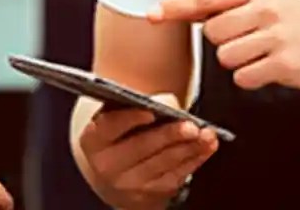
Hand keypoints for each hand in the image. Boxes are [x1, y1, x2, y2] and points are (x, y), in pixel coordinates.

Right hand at [78, 93, 219, 209]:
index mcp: (93, 141)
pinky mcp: (151, 196)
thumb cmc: (119, 136)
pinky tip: (206, 146)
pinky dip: (194, 159)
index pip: (109, 127)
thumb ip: (134, 106)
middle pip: (141, 147)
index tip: (150, 111)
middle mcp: (108, 167)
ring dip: (188, 147)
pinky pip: (176, 176)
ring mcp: (129, 185)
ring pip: (163, 163)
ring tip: (205, 133)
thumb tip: (167, 103)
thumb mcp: (116, 118)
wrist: (115, 174)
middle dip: (169, 135)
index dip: (129, 119)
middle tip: (190, 126)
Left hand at [148, 0, 299, 91]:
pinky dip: (252, 78)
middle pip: (213, 32)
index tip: (153, 13)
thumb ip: (232, 3)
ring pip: (225, 56)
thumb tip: (187, 7)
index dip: (175, 6)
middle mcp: (267, 7)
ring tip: (264, 54)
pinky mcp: (284, 63)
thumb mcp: (271, 0)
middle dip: (225, 42)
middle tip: (251, 41)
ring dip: (239, 62)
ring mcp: (276, 35)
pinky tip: (271, 68)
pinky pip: (243, 77)